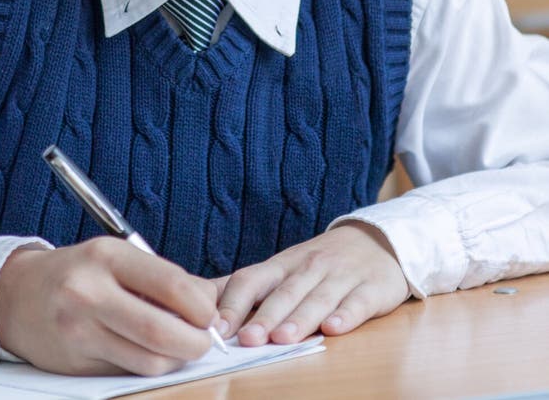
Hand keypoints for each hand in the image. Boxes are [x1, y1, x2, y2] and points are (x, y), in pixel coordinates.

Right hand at [0, 237, 217, 374]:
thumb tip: (211, 303)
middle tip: (205, 340)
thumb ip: (163, 277)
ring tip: (178, 346)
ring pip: (148, 360)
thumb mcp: (118, 257)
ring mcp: (79, 331)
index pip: (170, 284)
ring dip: (174, 359)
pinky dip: (147, 365)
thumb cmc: (80, 271)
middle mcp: (90, 293)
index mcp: (107, 257)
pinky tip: (147, 351)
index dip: (201, 306)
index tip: (211, 314)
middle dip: (196, 342)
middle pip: (161, 332)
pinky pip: (127, 371)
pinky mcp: (75, 363)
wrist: (17, 295)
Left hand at [214, 222, 409, 345]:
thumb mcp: (284, 268)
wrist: (377, 241)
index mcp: (282, 265)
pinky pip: (356, 303)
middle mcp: (309, 268)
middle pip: (283, 293)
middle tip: (247, 339)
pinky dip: (345, 316)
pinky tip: (333, 329)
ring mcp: (341, 277)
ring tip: (283, 338)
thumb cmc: (321, 263)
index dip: (234, 304)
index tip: (217, 329)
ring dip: (299, 319)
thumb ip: (249, 287)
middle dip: (265, 316)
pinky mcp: (370, 288)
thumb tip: (202, 301)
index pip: (251, 279)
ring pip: (316, 299)